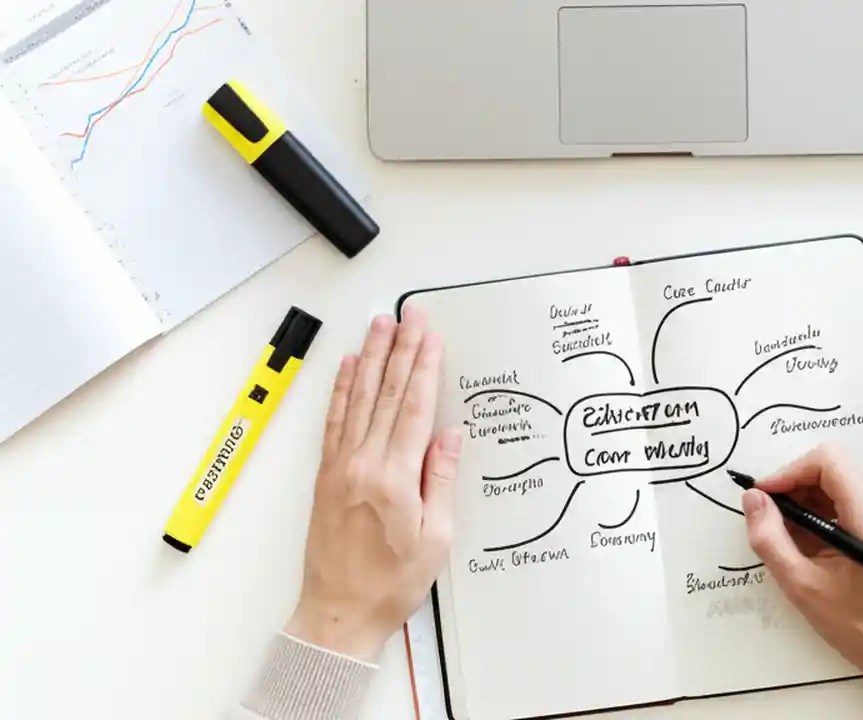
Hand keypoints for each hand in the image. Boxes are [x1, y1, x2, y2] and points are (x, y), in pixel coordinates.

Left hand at [285, 308, 460, 660]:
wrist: (339, 612)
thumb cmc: (389, 584)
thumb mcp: (436, 538)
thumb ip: (441, 480)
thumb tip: (449, 436)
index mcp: (395, 479)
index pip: (413, 408)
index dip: (424, 366)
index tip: (430, 335)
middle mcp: (363, 465)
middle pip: (386, 393)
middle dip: (400, 349)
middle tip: (408, 315)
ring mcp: (341, 467)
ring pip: (359, 399)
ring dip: (371, 359)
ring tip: (379, 325)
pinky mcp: (326, 475)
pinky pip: (335, 422)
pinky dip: (342, 391)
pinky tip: (350, 368)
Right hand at [742, 444, 862, 704]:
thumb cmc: (859, 627)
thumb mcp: (803, 587)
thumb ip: (771, 539)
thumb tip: (753, 499)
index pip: (828, 461)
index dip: (789, 471)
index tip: (764, 496)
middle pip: (833, 469)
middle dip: (795, 487)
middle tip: (769, 519)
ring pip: (840, 481)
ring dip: (808, 500)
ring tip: (788, 536)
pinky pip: (851, 498)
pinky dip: (824, 510)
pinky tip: (810, 542)